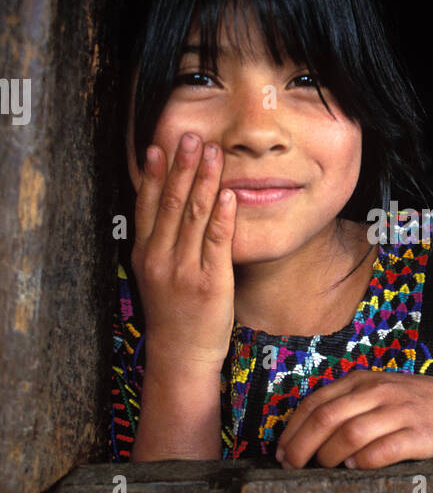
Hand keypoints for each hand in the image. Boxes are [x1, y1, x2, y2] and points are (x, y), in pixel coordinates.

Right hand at [130, 133, 236, 367]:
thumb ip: (161, 243)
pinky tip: (227, 193)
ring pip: (194, 216)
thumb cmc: (173, 314)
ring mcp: (184, 270)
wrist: (180, 356)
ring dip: (204, 180)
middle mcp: (160, 258)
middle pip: (171, 203)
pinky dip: (222, 216)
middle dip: (182, 166)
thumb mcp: (155, 275)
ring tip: (213, 152)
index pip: (148, 205)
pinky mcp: (210, 283)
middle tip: (191, 136)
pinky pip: (217, 242)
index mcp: (145, 254)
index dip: (155, 173)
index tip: (160, 144)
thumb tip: (170, 207)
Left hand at [275, 368, 432, 469]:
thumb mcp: (377, 392)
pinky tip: (355, 468)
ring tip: (325, 469)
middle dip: (302, 447)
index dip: (292, 431)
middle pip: (326, 419)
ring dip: (329, 457)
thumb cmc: (410, 405)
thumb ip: (345, 405)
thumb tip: (303, 436)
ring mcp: (398, 412)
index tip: (282, 453)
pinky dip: (362, 462)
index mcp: (362, 381)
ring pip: (349, 434)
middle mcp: (377, 392)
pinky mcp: (418, 434)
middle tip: (293, 468)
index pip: (314, 403)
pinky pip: (381, 450)